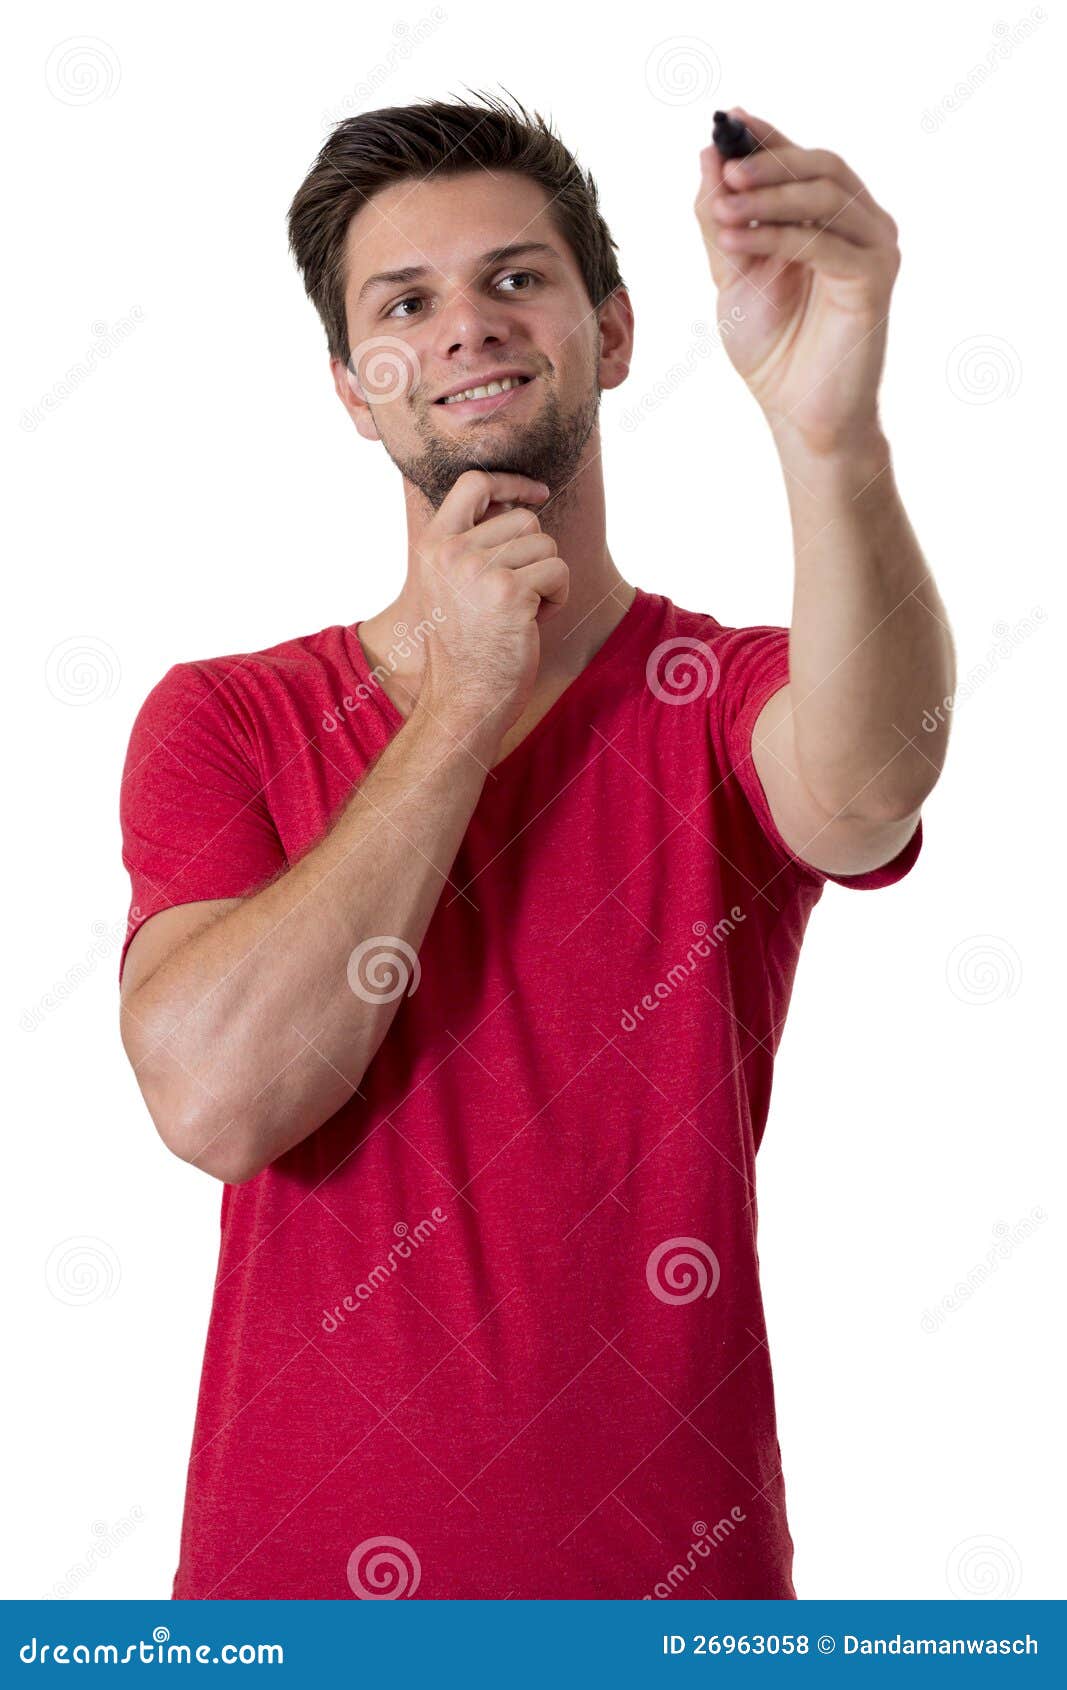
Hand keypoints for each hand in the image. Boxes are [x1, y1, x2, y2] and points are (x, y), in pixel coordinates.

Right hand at [412, 469, 569, 737]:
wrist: (462, 700)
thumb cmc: (465, 647)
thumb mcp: (449, 584)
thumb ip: (472, 543)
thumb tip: (520, 504)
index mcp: (433, 544)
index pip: (473, 482)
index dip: (511, 482)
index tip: (537, 493)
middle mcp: (452, 552)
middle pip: (524, 520)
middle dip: (534, 556)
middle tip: (515, 597)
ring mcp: (480, 570)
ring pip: (546, 546)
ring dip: (546, 580)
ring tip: (519, 613)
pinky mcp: (511, 593)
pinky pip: (559, 572)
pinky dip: (557, 599)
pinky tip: (531, 625)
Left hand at [694, 107, 900, 457]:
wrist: (799, 414)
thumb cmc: (772, 351)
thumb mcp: (732, 275)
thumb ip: (721, 219)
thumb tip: (708, 156)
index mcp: (829, 218)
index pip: (801, 160)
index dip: (767, 137)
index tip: (728, 119)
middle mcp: (860, 225)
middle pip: (821, 167)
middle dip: (769, 161)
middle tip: (727, 165)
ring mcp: (874, 249)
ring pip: (826, 197)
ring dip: (770, 196)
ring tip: (724, 205)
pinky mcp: (875, 279)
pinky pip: (825, 243)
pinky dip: (778, 236)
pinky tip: (737, 240)